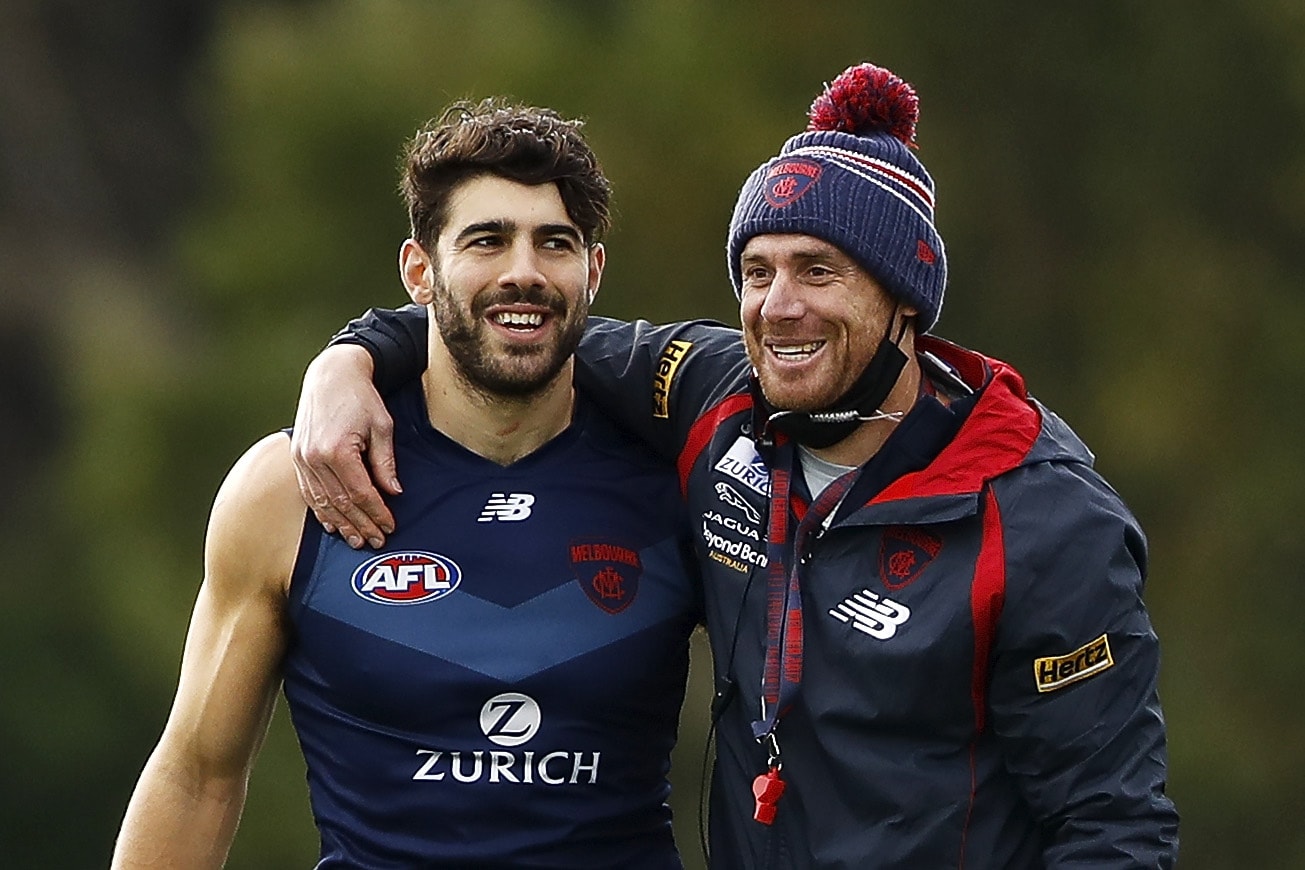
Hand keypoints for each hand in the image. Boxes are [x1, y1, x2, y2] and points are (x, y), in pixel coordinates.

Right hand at [291, 345, 399, 547]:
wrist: (331, 375)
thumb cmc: (360, 397)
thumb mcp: (382, 427)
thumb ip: (385, 463)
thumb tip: (393, 492)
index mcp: (337, 450)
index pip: (360, 493)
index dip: (376, 513)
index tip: (389, 525)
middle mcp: (315, 458)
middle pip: (340, 503)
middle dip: (360, 525)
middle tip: (376, 541)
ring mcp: (302, 459)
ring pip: (322, 502)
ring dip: (340, 524)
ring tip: (356, 540)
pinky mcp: (296, 457)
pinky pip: (308, 492)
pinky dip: (321, 511)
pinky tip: (332, 524)